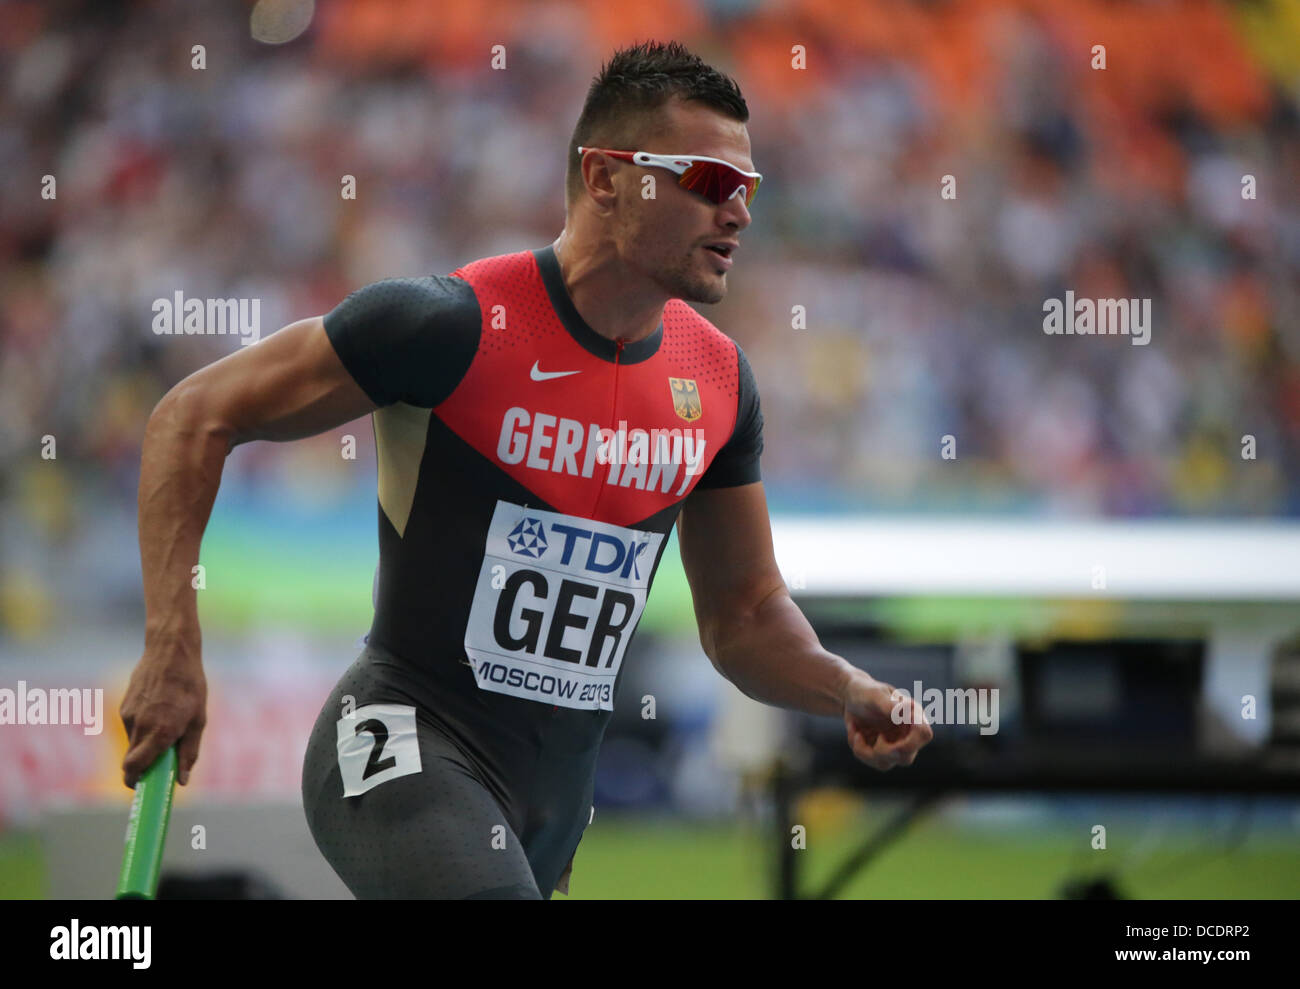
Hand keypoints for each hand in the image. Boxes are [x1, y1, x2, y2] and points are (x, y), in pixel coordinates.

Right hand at [120, 636, 206, 787]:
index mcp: (160, 732)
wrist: (170, 651)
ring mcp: (129, 716)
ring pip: (132, 743)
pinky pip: (132, 726)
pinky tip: (159, 710)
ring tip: (167, 725)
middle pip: (130, 761)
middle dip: (140, 769)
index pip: (135, 768)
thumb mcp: (199, 719)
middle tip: (157, 767)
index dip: (135, 782)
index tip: (142, 789)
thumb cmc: (191, 685)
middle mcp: (140, 726)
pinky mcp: (124, 706)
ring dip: (145, 744)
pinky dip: (143, 728)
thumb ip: (189, 751)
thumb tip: (182, 780)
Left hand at [842, 672, 932, 770]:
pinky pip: (872, 761)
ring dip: (865, 752)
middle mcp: (908, 733)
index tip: (884, 735)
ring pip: (886, 764)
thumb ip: (889, 705)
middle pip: (905, 758)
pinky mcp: (882, 753)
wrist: (851, 697)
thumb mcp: (875, 695)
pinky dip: (859, 750)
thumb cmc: (865, 691)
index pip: (924, 735)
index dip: (910, 742)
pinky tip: (855, 734)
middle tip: (868, 736)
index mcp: (913, 716)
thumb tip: (905, 710)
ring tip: (856, 734)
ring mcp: (896, 745)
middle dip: (882, 751)